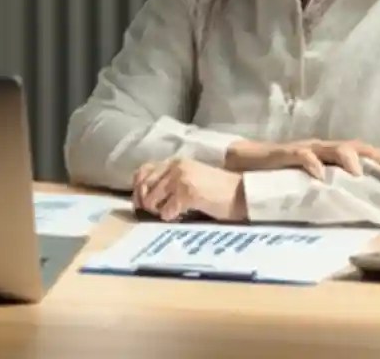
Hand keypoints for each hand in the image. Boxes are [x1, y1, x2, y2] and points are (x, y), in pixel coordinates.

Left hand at [131, 158, 246, 222]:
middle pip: (144, 186)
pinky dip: (169, 217)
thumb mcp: (191, 178)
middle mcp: (176, 167)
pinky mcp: (188, 193)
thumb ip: (171, 181)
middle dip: (144, 203)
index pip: (143, 171)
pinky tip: (179, 218)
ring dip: (157, 211)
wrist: (243, 194)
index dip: (137, 188)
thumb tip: (146, 197)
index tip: (139, 202)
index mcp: (175, 162)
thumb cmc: (219, 190)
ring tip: (169, 215)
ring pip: (152, 199)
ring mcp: (181, 179)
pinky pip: (166, 210)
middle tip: (152, 214)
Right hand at [224, 139, 379, 179]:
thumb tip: (349, 206)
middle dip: (368, 154)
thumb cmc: (276, 174)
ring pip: (330, 147)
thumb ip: (324, 188)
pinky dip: (313, 164)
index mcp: (324, 154)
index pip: (354, 149)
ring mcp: (301, 149)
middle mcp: (316, 148)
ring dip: (346, 157)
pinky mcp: (283, 154)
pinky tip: (320, 175)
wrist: (243, 162)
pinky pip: (301, 156)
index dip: (374, 155)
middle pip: (349, 145)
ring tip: (357, 172)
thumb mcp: (306, 181)